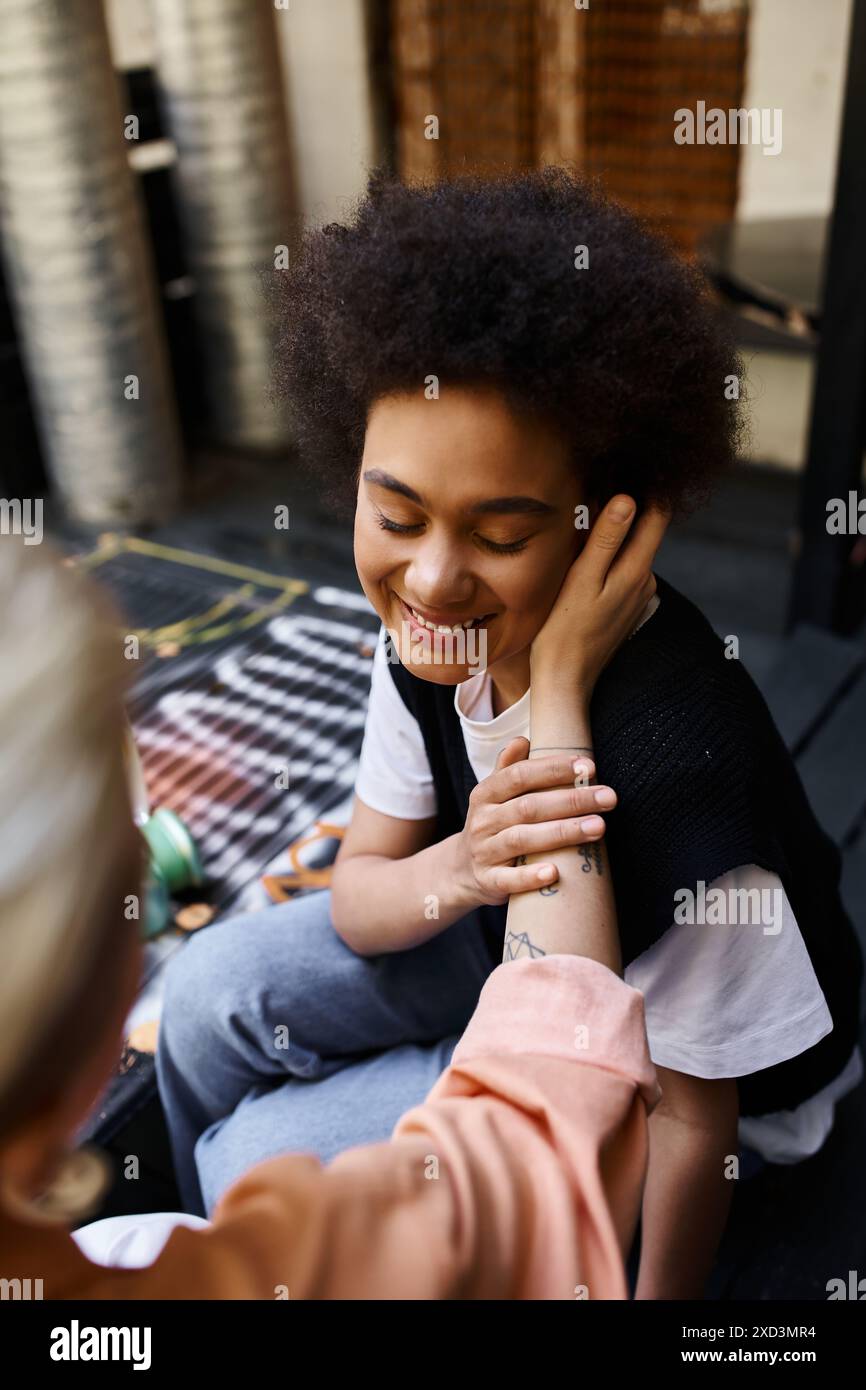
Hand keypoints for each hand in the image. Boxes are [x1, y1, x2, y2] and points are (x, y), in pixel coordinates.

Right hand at [455, 737, 616, 906]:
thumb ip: (509, 769)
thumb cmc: (492, 826)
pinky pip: (508, 880)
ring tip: (598, 827)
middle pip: (528, 806)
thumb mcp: (494, 796)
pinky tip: (555, 872)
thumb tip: (522, 740)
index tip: (589, 766)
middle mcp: (483, 820)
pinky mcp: (488, 881)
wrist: (462, 871)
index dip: (553, 769)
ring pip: (522, 839)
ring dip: (562, 832)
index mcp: (486, 793)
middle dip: (571, 800)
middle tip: (608, 797)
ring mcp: (484, 851)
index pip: (519, 775)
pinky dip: (530, 876)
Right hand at [530, 495, 668, 695]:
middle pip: (642, 530)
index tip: (627, 467)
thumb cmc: (564, 631)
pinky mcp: (623, 606)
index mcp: (637, 570)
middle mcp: (645, 581)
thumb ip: (606, 540)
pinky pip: (619, 570)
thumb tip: (628, 499)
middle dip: (625, 508)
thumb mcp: (582, 580)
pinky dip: (605, 558)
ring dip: (612, 535)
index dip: (646, 488)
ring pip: (629, 550)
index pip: (657, 515)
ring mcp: (636, 596)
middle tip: (597, 483)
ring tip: (584, 514)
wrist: (564, 679)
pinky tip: (582, 556)